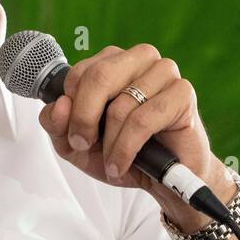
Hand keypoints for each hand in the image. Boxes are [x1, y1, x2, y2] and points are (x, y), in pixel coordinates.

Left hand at [36, 43, 232, 231]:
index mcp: (111, 62)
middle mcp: (138, 59)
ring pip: (121, 104)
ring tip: (112, 161)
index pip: (78, 73)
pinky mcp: (183, 93)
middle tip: (84, 145)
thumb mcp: (75, 144)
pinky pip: (143, 120)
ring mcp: (164, 72)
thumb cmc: (121, 153)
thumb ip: (56, 123)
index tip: (74, 134)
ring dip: (110, 142)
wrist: (164, 179)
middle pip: (98, 77)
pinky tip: (124, 163)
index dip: (70, 107)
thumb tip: (59, 105)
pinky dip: (127, 148)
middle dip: (84, 118)